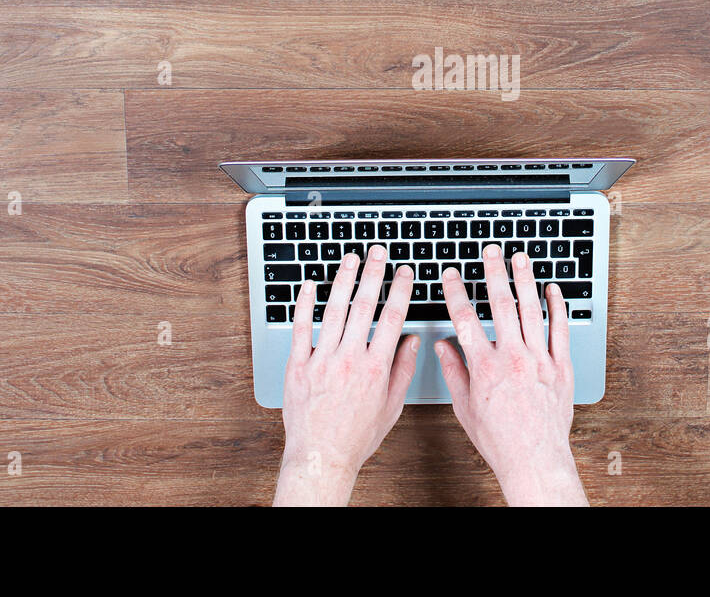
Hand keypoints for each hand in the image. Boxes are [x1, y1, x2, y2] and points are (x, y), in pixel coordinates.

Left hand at [273, 245, 418, 505]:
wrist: (321, 456)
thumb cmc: (356, 436)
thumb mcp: (391, 406)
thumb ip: (403, 370)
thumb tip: (411, 340)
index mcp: (375, 368)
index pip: (392, 318)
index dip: (400, 290)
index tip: (404, 272)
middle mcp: (349, 359)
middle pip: (364, 306)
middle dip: (373, 274)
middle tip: (378, 253)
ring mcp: (322, 360)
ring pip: (334, 311)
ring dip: (343, 281)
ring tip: (350, 259)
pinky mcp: (298, 365)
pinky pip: (301, 328)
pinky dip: (305, 304)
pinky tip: (310, 286)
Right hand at [436, 244, 586, 505]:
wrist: (534, 459)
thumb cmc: (499, 438)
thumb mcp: (465, 407)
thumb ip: (454, 372)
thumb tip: (442, 346)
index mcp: (485, 367)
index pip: (466, 319)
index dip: (456, 292)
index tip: (452, 275)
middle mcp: (513, 358)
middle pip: (502, 305)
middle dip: (494, 273)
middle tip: (491, 252)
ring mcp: (540, 360)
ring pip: (532, 310)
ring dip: (525, 280)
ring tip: (520, 259)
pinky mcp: (561, 367)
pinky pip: (560, 330)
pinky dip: (557, 307)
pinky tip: (553, 290)